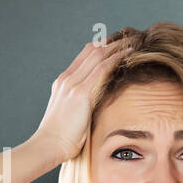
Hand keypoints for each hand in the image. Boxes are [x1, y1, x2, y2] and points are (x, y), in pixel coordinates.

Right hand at [31, 39, 126, 162]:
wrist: (48, 145)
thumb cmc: (61, 138)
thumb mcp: (71, 116)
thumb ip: (82, 106)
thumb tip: (98, 108)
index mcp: (63, 83)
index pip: (84, 57)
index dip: (102, 48)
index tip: (118, 44)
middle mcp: (67, 78)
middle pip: (91, 51)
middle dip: (112, 42)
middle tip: (130, 37)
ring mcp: (72, 84)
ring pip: (98, 55)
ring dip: (117, 46)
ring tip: (133, 40)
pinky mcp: (80, 93)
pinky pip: (101, 69)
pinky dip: (116, 59)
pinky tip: (128, 53)